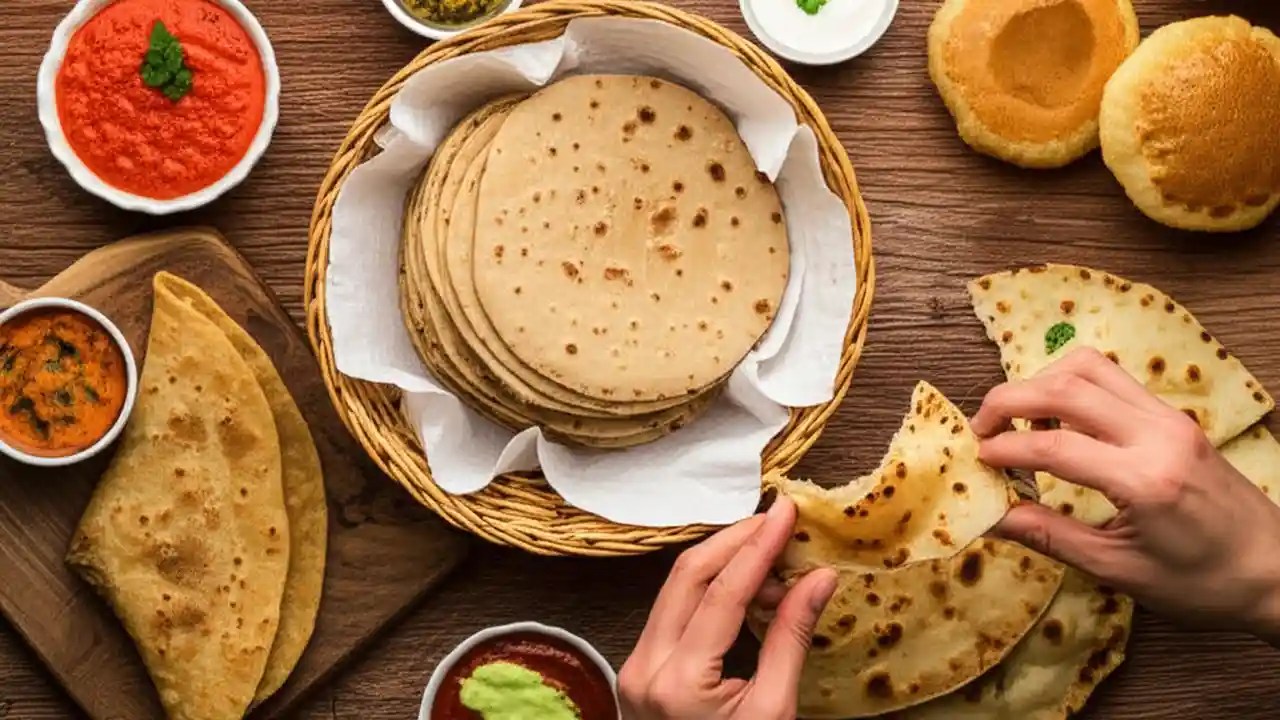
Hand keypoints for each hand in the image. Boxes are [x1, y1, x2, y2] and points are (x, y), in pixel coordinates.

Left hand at [618, 498, 837, 718]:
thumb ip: (790, 640)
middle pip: (688, 576)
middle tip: (777, 521)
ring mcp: (633, 668)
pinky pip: (670, 612)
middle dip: (735, 541)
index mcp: (678, 682)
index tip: (786, 512)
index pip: (721, 591)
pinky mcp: (635, 670)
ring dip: (722, 563)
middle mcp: (644, 667)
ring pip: (674, 588)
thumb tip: (818, 579)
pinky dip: (707, 592)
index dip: (758, 545)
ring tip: (772, 557)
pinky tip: (744, 590)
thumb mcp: (774, 712)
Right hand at [971, 347, 1279, 643]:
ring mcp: (1169, 418)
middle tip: (982, 429)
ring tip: (1019, 422)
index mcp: (1144, 480)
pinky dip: (1070, 387)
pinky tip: (1057, 422)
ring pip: (1088, 367)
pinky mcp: (1174, 416)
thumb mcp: (1118, 571)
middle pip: (1065, 386)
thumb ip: (1050, 536)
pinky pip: (1111, 379)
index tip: (976, 461)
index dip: (1004, 449)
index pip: (1054, 445)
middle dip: (1009, 399)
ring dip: (1040, 383)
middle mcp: (1158, 434)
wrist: (1276, 571)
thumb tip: (993, 515)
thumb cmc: (1201, 583)